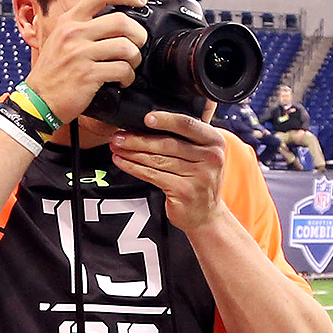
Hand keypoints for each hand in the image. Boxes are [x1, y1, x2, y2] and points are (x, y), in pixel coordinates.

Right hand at [23, 0, 151, 123]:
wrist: (38, 99)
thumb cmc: (53, 72)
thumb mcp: (61, 39)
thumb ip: (83, 27)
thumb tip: (116, 23)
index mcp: (69, 20)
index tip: (140, 0)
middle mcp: (74, 33)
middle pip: (121, 21)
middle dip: (139, 34)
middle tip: (139, 45)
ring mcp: (80, 53)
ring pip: (126, 47)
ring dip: (135, 58)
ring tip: (130, 66)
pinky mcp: (88, 74)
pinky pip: (122, 70)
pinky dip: (128, 77)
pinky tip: (122, 81)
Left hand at [111, 111, 230, 233]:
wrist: (206, 213)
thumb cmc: (199, 180)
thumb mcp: (202, 154)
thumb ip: (185, 138)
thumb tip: (149, 123)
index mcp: (215, 142)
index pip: (187, 125)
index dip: (165, 120)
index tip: (145, 118)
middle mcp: (211, 157)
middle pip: (168, 143)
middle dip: (138, 139)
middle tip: (119, 136)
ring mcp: (199, 176)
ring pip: (158, 159)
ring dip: (132, 152)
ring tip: (117, 147)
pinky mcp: (185, 191)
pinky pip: (153, 175)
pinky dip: (134, 167)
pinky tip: (123, 162)